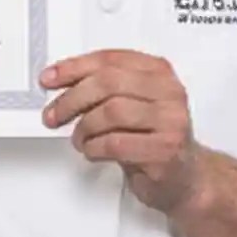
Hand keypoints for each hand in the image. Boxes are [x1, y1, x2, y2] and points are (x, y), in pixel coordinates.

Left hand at [41, 50, 201, 214]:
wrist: (186, 177)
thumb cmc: (154, 138)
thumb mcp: (132, 105)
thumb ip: (103, 90)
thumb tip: (61, 84)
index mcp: (158, 72)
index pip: (110, 59)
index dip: (74, 67)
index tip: (50, 78)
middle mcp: (168, 91)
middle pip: (108, 82)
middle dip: (72, 98)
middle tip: (54, 113)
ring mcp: (170, 120)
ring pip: (111, 112)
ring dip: (84, 128)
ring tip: (79, 138)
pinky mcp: (165, 149)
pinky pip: (116, 143)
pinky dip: (94, 148)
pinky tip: (93, 150)